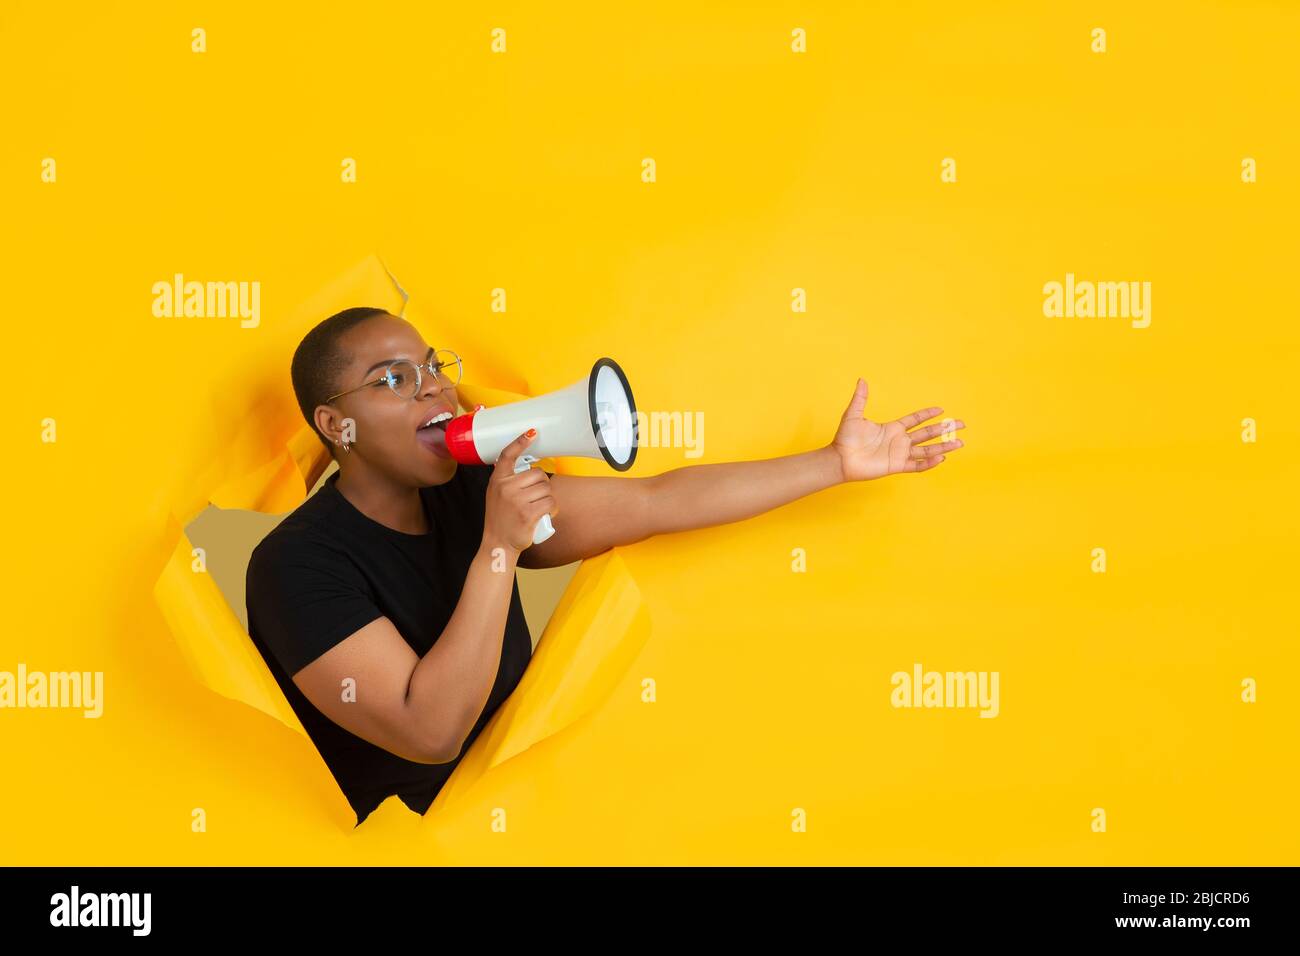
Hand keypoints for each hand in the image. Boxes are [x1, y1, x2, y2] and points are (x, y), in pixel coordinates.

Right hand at [483, 427, 558, 552]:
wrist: (498, 544)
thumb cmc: (501, 519)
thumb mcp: (496, 495)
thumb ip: (506, 481)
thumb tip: (524, 466)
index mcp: (497, 481)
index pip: (508, 455)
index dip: (520, 442)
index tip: (532, 432)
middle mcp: (505, 488)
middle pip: (538, 474)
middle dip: (542, 485)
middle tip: (536, 497)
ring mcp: (516, 500)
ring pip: (546, 488)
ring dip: (548, 498)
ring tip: (540, 507)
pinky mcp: (528, 513)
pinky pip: (550, 502)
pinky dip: (553, 509)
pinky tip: (547, 513)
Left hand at [829, 378, 965, 481]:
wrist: (839, 459)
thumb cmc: (845, 438)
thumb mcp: (853, 415)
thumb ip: (860, 398)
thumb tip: (862, 379)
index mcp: (892, 428)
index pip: (915, 419)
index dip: (928, 414)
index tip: (941, 409)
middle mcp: (899, 440)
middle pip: (927, 433)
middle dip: (944, 429)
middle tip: (962, 424)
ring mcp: (899, 454)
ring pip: (926, 450)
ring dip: (943, 446)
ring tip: (960, 442)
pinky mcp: (896, 466)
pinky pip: (916, 465)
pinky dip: (929, 463)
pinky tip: (941, 458)